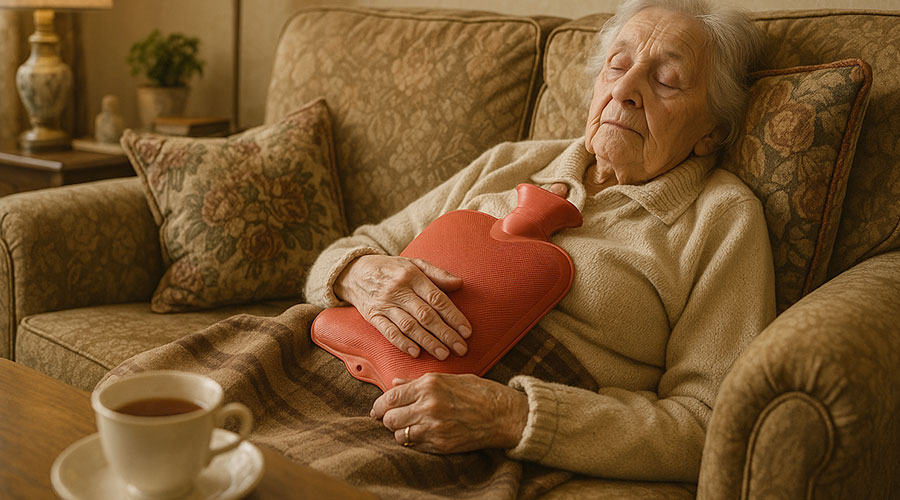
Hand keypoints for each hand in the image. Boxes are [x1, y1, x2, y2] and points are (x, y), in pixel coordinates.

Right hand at [334, 255, 471, 359]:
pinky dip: (402, 343)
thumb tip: (460, 283)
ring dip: (428, 342)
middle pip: (426, 315)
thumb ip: (437, 274)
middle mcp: (399, 290)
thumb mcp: (414, 263)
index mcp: (412, 276)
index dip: (453, 316)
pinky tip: (415, 353)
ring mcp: (385, 304)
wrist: (355, 272)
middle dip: (445, 334)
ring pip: (409, 326)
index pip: (437, 298)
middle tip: (461, 348)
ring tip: (444, 354)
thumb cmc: (391, 269)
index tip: (467, 331)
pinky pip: (388, 331)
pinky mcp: (373, 316)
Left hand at [370, 373, 528, 452]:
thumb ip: (418, 382)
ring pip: (399, 435)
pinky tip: (423, 434)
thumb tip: (394, 382)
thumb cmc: (479, 392)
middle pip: (389, 418)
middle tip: (393, 418)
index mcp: (429, 385)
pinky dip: (414, 441)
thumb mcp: (449, 378)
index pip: (390, 397)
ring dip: (401, 431)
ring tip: (410, 426)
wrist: (505, 414)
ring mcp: (434, 427)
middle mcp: (428, 405)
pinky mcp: (441, 444)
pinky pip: (415, 446)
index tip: (377, 409)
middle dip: (388, 418)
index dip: (379, 405)